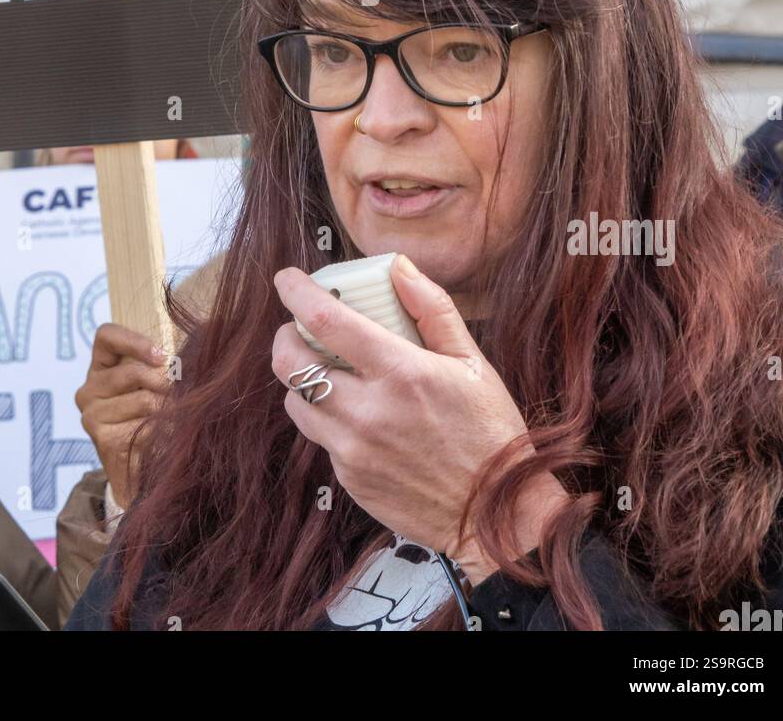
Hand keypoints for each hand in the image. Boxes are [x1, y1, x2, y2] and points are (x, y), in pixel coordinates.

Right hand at [75, 323, 169, 508]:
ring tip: (178, 417)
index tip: (162, 356)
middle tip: (182, 394)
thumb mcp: (155, 386)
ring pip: (143, 400)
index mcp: (101, 367)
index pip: (106, 336)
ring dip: (168, 409)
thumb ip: (164, 365)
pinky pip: (143, 426)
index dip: (135, 340)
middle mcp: (89, 389)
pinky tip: (167, 437)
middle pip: (132, 372)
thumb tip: (195, 347)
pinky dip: (163, 430)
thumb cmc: (152, 420)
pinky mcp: (102, 439)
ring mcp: (92, 415)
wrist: (141, 473)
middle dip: (165, 383)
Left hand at [271, 255, 568, 585]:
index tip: (287, 278)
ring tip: (330, 372)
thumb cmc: (489, 432)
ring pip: (296, 402)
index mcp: (400, 374)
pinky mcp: (348, 479)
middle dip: (286, 337)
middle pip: (290, 364)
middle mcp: (367, 412)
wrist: (496, 516)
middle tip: (300, 328)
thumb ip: (431, 309)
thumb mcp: (471, 362)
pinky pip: (320, 437)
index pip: (326, 321)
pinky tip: (358, 415)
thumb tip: (398, 267)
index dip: (296, 292)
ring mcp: (352, 451)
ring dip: (303, 380)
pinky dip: (328, 418)